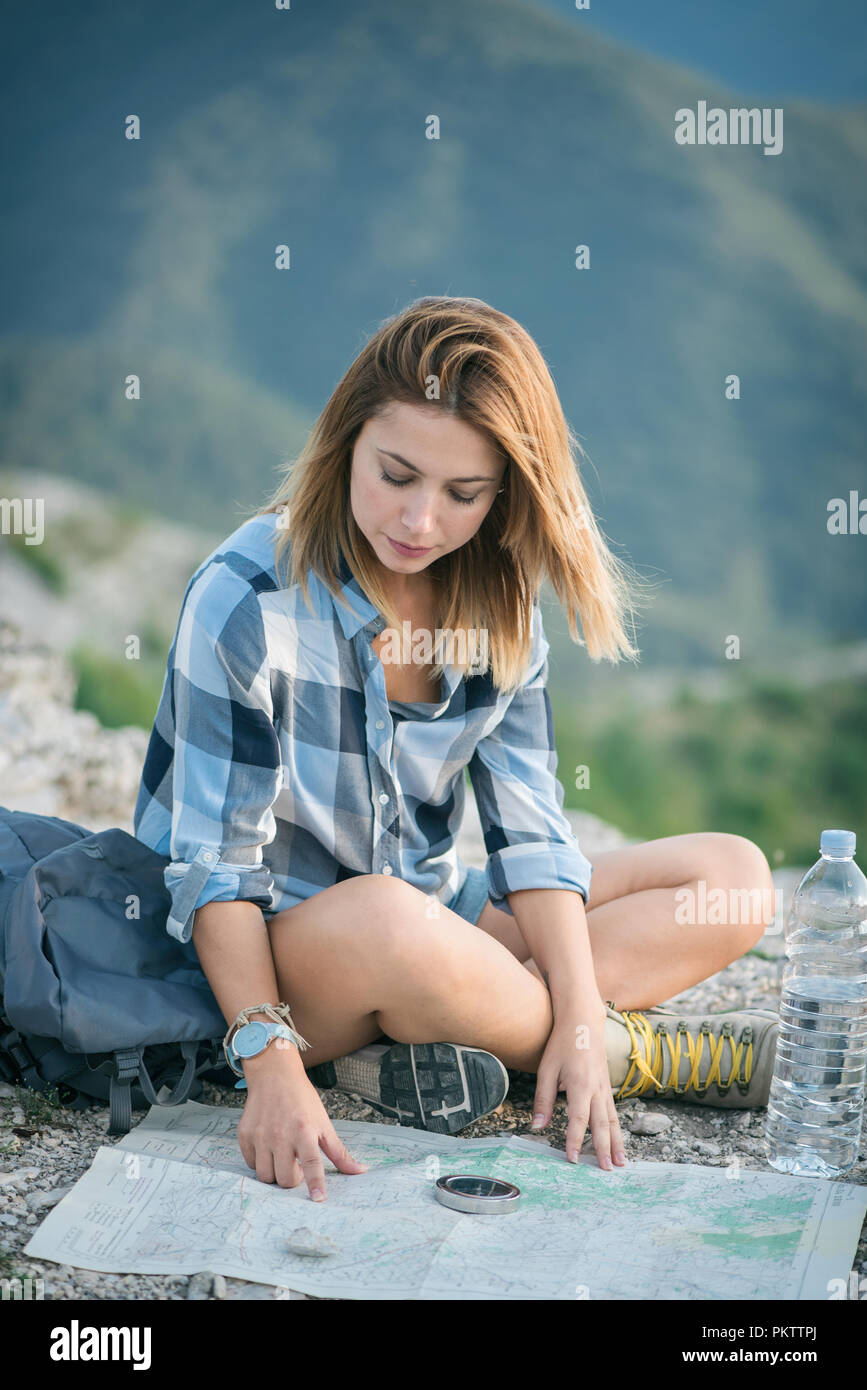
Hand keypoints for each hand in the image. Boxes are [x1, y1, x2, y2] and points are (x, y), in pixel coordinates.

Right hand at [237, 1063, 367, 1199]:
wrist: (274, 1076)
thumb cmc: (302, 1100)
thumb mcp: (324, 1123)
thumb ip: (339, 1151)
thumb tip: (360, 1171)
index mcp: (304, 1131)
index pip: (312, 1164)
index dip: (315, 1184)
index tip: (319, 1199)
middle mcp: (280, 1135)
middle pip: (285, 1179)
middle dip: (293, 1179)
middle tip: (297, 1165)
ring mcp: (260, 1136)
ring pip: (265, 1176)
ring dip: (275, 1172)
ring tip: (283, 1156)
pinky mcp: (244, 1135)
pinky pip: (251, 1163)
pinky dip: (261, 1161)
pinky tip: (269, 1147)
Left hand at [530, 1009, 626, 1170]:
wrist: (583, 1021)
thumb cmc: (562, 1044)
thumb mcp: (546, 1069)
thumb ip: (543, 1100)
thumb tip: (537, 1126)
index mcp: (580, 1084)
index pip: (578, 1118)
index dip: (575, 1140)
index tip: (572, 1159)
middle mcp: (596, 1088)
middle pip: (601, 1124)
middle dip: (603, 1149)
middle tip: (606, 1171)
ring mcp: (605, 1087)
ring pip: (612, 1120)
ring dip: (616, 1143)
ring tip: (620, 1164)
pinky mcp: (607, 1086)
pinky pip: (613, 1112)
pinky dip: (617, 1130)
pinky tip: (618, 1143)